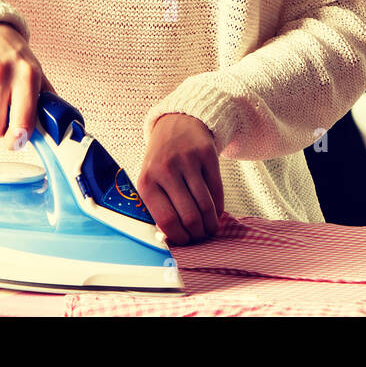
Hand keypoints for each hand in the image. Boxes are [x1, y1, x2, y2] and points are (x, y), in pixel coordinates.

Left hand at [137, 113, 224, 245]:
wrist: (177, 123)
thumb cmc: (161, 160)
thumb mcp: (150, 180)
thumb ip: (157, 207)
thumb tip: (171, 239)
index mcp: (146, 181)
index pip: (166, 220)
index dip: (180, 238)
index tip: (186, 242)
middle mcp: (166, 170)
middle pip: (189, 216)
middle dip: (198, 234)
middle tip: (200, 237)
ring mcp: (187, 161)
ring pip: (206, 206)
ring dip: (210, 224)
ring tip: (210, 229)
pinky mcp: (207, 154)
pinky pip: (217, 190)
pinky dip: (218, 207)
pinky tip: (216, 213)